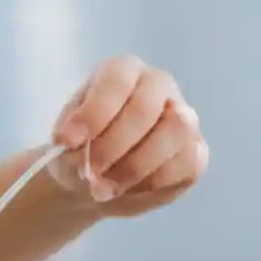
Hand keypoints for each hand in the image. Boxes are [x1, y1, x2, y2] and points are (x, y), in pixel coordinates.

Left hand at [49, 55, 209, 217]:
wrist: (92, 178)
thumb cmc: (77, 148)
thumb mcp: (64, 141)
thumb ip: (72, 140)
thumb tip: (81, 150)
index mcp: (122, 71)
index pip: (116, 80)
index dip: (93, 112)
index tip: (67, 141)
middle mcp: (158, 86)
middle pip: (146, 107)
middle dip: (113, 144)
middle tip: (89, 171)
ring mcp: (183, 116)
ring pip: (175, 132)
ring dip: (135, 166)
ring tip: (104, 187)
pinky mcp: (196, 152)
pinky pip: (186, 163)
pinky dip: (152, 182)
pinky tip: (126, 189)